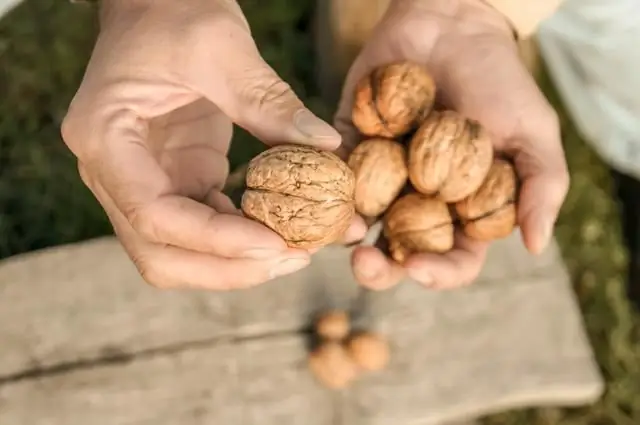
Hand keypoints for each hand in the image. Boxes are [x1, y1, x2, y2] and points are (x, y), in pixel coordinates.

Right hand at [61, 0, 363, 289]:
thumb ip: (270, 103)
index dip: (217, 240)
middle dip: (227, 268)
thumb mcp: (221, 47)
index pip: (153, 214)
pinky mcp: (174, 179)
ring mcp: (142, 180)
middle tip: (293, 259)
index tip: (279, 244)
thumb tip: (327, 149)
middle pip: (159, 253)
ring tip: (296, 251)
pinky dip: (240, 238)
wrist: (153, 2)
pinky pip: (203, 228)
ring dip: (236, 263)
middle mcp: (113, 171)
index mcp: (106, 138)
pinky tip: (282, 231)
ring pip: (179, 253)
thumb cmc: (172, 11)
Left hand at [335, 0, 568, 289]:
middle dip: (379, 269)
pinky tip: (318, 188)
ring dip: (344, 234)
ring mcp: (381, 177)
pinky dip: (322, 186)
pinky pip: (331, 175)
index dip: (438, 273)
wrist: (452, 26)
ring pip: (357, 223)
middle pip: (396, 252)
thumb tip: (536, 246)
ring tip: (341, 229)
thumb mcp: (533, 132)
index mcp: (462, 211)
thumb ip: (541, 187)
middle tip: (365, 263)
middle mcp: (418, 202)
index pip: (452, 259)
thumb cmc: (499, 80)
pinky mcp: (349, 147)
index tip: (421, 267)